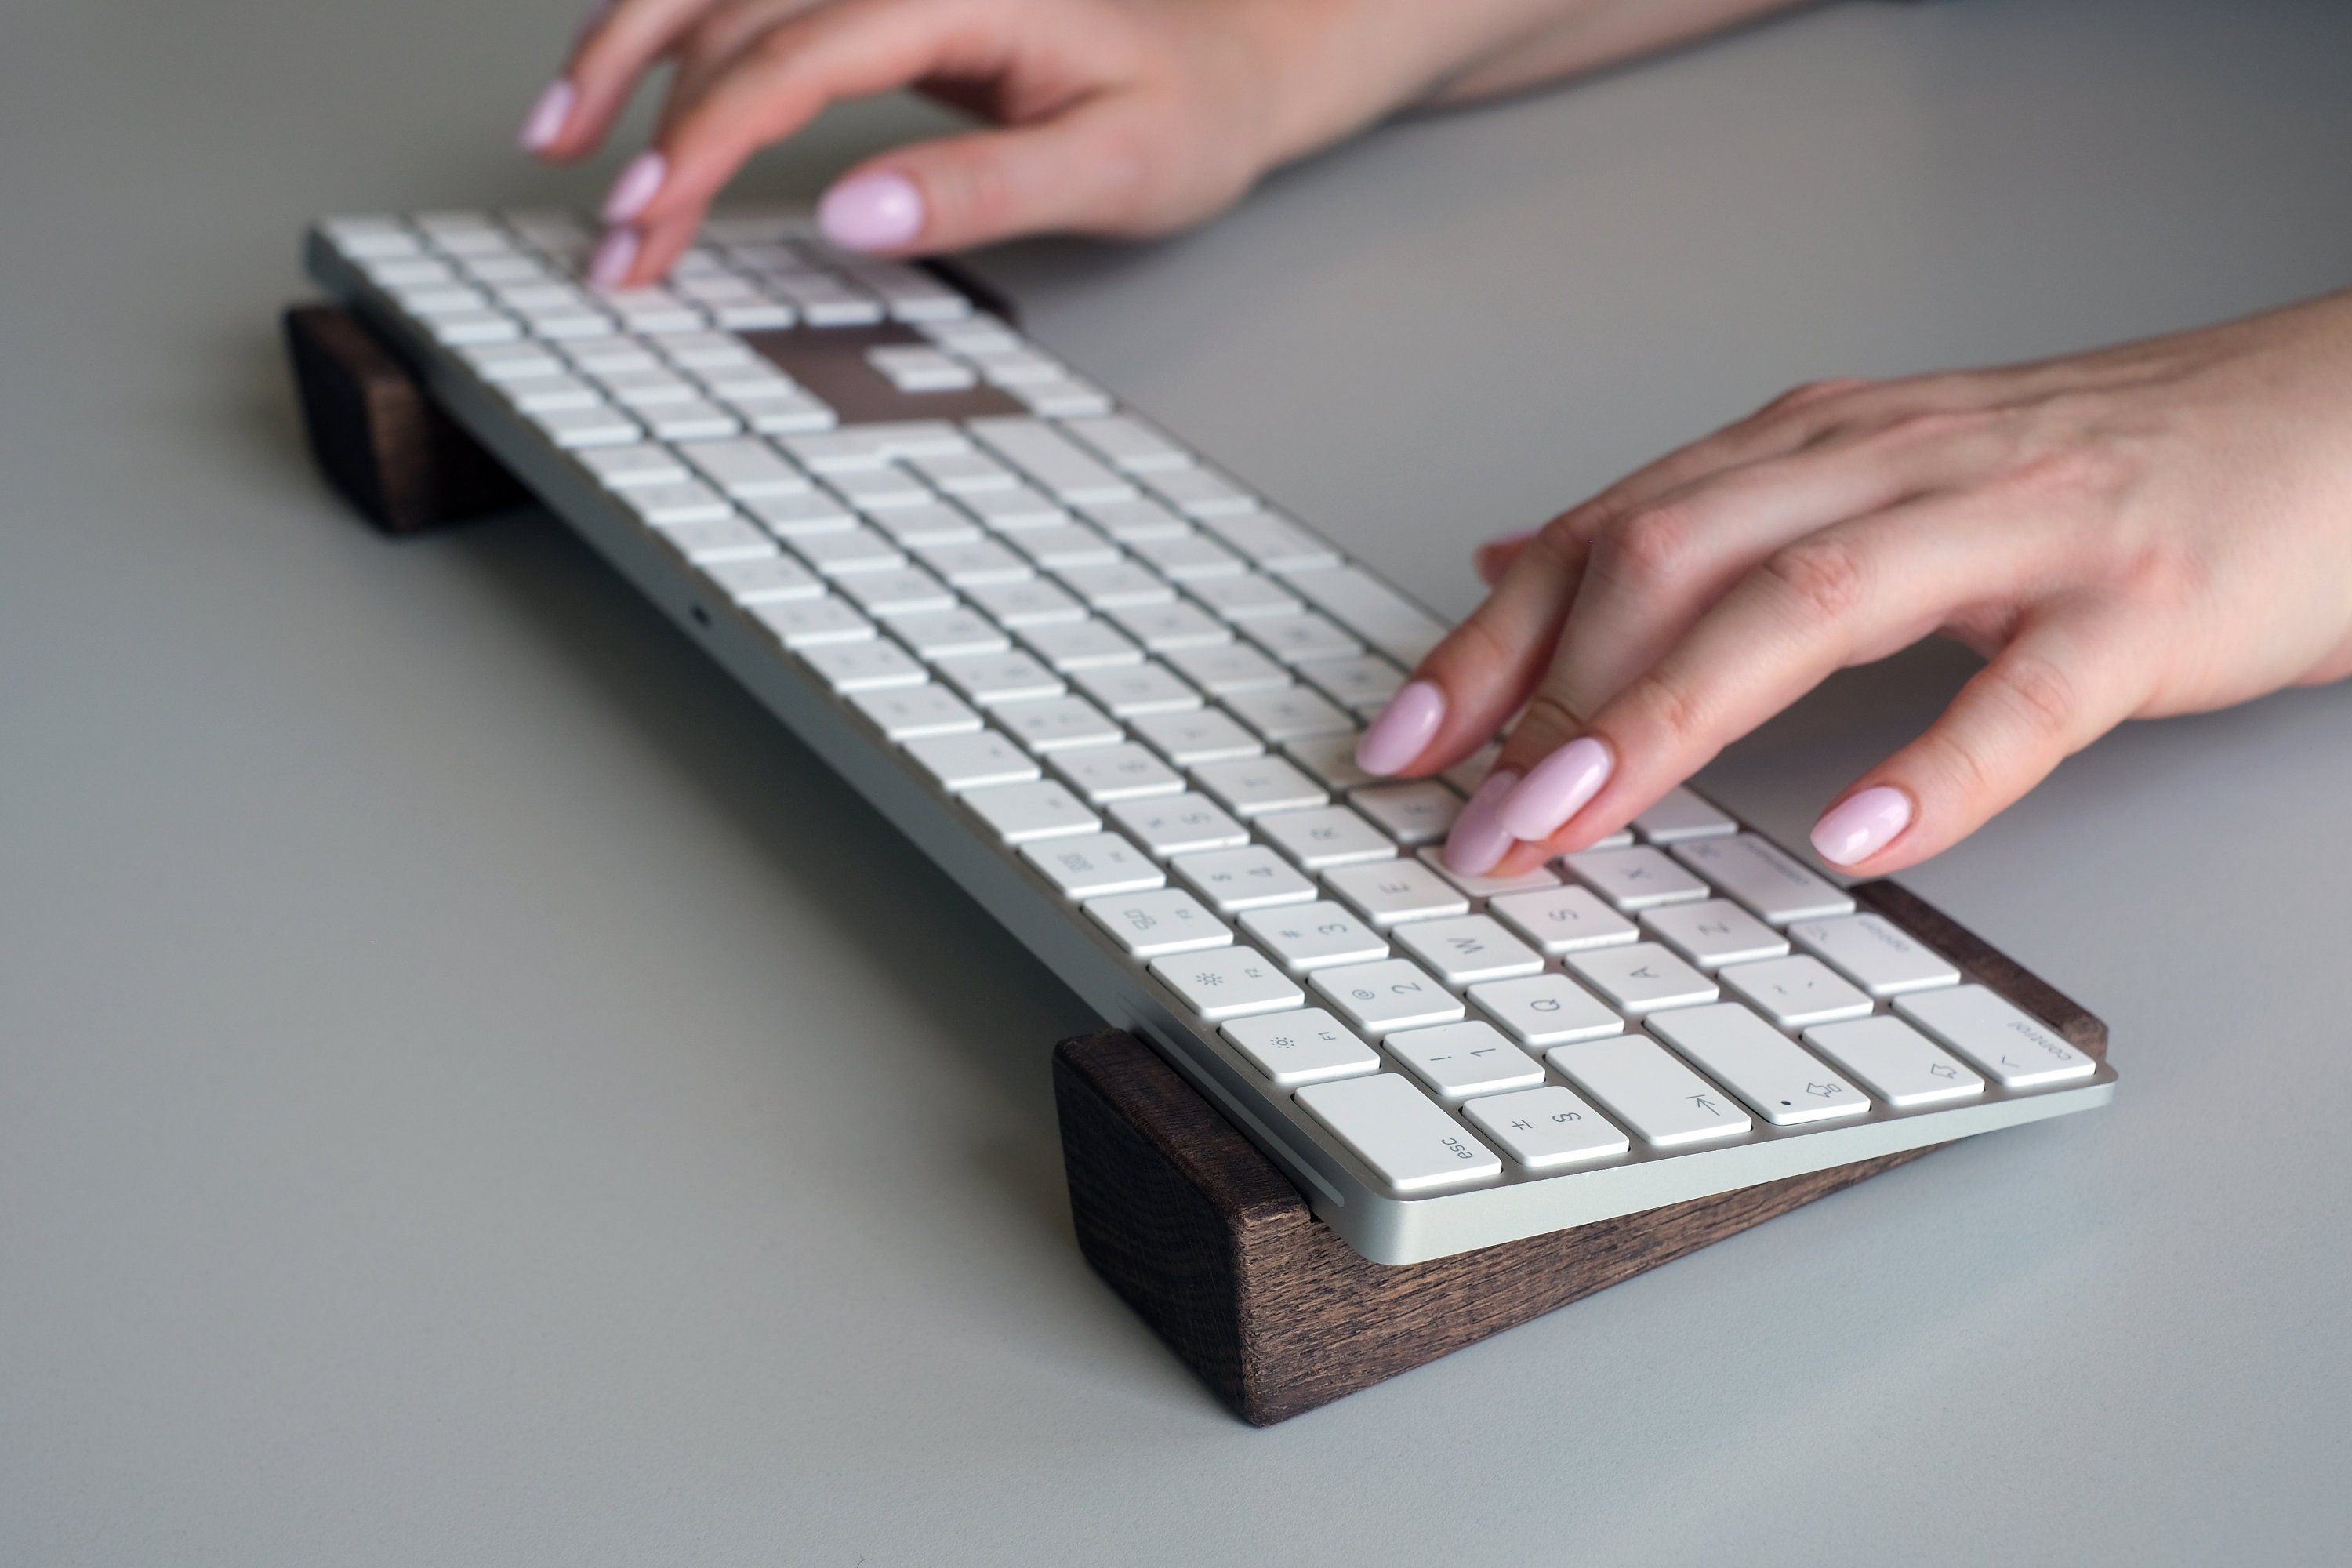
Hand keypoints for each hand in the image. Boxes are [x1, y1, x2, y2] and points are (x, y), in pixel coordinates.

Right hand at [515, 0, 1815, 285]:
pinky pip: (748, 7)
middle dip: (643, 125)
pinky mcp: (881, 10)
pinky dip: (675, 48)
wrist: (1240, 55)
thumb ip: (987, 185)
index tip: (643, 222)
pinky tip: (630, 100)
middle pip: (727, 16)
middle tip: (604, 244)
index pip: (789, 55)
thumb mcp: (1119, 163)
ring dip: (626, 61)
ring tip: (560, 149)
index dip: (701, 139)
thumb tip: (851, 211)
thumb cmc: (1193, 109)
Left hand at [1349, 291, 2351, 877]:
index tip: (1395, 744)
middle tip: (1466, 816)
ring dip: (1669, 717)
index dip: (1487, 642)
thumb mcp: (1858, 473)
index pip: (1609, 532)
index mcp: (1814, 445)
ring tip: (1575, 817)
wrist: (2322, 425)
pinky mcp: (2133, 604)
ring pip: (1810, 606)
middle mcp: (1889, 467)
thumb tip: (1515, 555)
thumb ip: (1691, 520)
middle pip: (1676, 556)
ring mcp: (2012, 529)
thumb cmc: (2080, 471)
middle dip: (1546, 690)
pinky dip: (1933, 768)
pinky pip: (2023, 693)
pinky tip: (1855, 841)